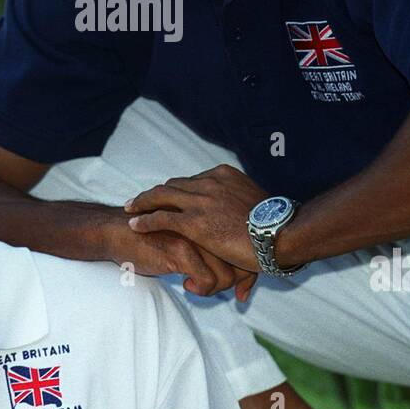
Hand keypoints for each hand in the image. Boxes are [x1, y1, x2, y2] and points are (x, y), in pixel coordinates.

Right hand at [102, 215, 257, 301]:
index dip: (247, 272)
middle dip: (236, 282)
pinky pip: (208, 280)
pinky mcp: (181, 249)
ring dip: (216, 288)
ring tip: (199, 286)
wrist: (118, 231)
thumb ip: (214, 253)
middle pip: (242, 262)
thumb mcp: (190, 240)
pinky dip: (201, 289)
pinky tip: (186, 285)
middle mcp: (208, 222)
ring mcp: (196, 235)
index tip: (241, 289)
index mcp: (212, 216)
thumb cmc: (156, 238)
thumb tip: (242, 289)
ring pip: (228, 274)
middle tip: (218, 289)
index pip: (246, 246)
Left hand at [125, 164, 266, 274]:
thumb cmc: (275, 225)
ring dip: (142, 203)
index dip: (177, 190)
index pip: (191, 179)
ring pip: (161, 197)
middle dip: (156, 194)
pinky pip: (161, 218)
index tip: (168, 197)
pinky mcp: (193, 222)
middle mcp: (208, 182)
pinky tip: (134, 224)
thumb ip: (242, 207)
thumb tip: (242, 222)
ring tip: (129, 209)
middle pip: (173, 185)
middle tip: (141, 201)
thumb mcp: (256, 204)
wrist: (280, 234)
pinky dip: (144, 220)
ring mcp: (199, 201)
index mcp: (223, 175)